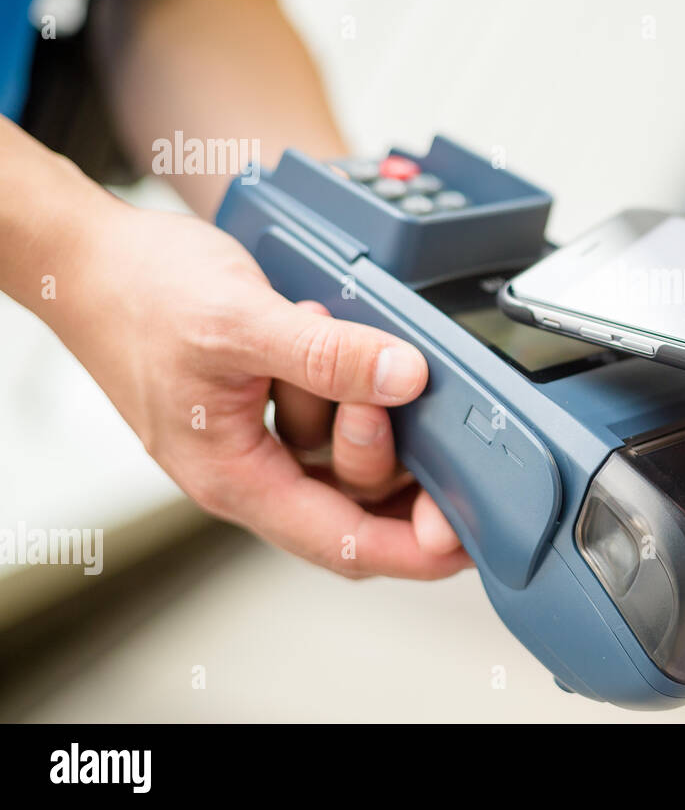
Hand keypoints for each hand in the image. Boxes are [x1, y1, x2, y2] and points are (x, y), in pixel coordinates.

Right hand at [53, 200, 469, 578]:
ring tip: (338, 341)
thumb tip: (406, 378)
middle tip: (395, 386)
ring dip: (365, 409)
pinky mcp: (266, 408)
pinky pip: (331, 417)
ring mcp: (258, 442)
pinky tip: (337, 344)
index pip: (342, 542)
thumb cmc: (139, 296)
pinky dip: (350, 389)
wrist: (92, 260)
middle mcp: (251, 471)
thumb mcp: (242, 323)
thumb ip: (326, 356)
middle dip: (389, 451)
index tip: (468, 540)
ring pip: (346, 456)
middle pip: (355, 500)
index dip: (413, 549)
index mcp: (236, 478)